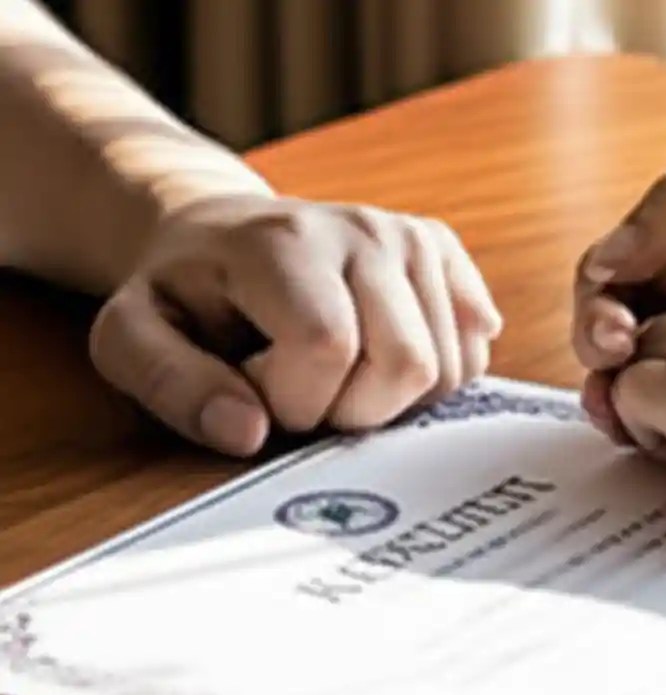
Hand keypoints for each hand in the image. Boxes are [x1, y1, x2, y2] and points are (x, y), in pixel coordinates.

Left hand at [89, 195, 501, 455]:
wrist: (219, 233)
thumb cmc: (182, 295)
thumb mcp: (131, 337)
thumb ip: (172, 385)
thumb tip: (249, 433)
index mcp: (285, 243)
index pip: (329, 347)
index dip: (295, 399)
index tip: (258, 389)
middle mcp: (365, 230)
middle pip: (408, 362)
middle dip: (356, 410)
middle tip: (306, 391)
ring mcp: (412, 237)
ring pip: (450, 367)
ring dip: (391, 399)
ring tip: (338, 372)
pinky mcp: (442, 251)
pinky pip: (474, 351)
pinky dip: (431, 380)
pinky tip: (379, 358)